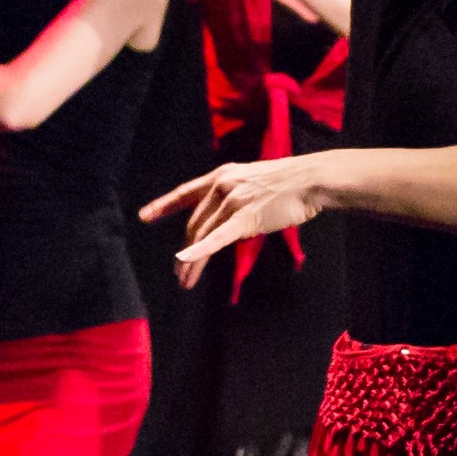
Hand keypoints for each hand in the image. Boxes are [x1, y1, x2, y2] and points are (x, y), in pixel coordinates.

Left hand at [141, 153, 333, 277]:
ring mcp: (232, 202)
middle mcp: (221, 186)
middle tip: (178, 273)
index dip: (164, 205)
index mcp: (222, 175)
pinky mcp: (245, 218)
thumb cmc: (290, 181)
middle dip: (183, 251)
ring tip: (184, 280)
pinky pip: (217, 239)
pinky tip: (186, 261)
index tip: (145, 216)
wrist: (310, 179)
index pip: (185, 192)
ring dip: (190, 261)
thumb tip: (229, 219)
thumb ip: (236, 197)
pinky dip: (200, 252)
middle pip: (194, 224)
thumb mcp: (253, 181)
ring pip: (202, 235)